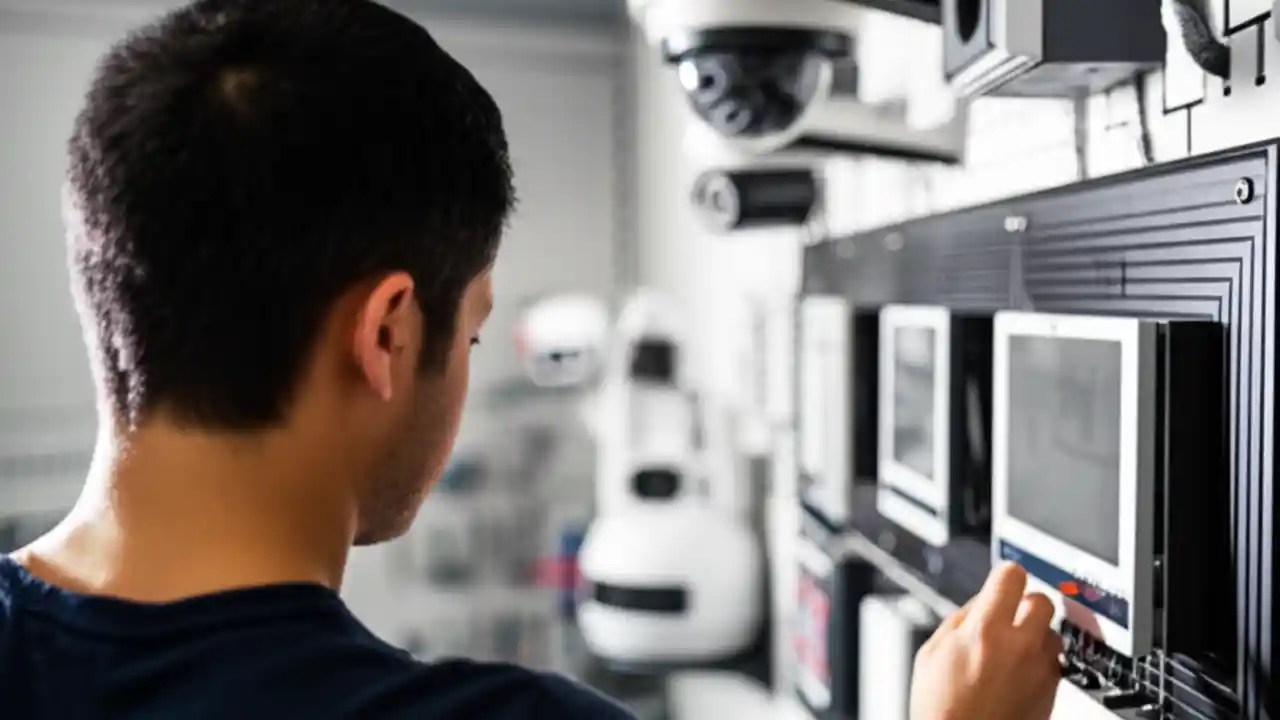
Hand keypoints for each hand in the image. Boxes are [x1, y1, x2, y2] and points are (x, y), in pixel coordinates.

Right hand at [909, 562, 1061, 719]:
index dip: (1004, 576)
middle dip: (1024, 604)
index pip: (1011, 576)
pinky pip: (1053, 660)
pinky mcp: (1052, 690)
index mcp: (984, 631)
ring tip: (1010, 653)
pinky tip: (1016, 674)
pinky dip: (1039, 661)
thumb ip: (961, 619)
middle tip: (1008, 617)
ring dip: (1034, 635)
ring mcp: (1039, 669)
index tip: (1002, 582)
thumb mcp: (933, 652)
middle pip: (1041, 599)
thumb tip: (982, 600)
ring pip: (1051, 631)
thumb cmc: (942, 708)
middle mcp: (1019, 646)